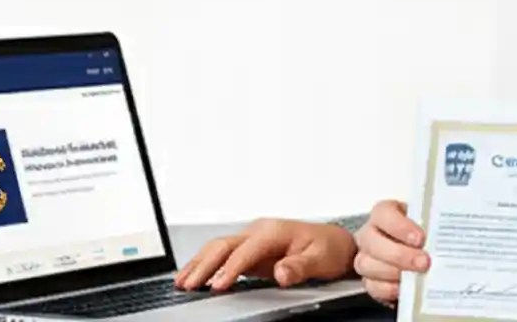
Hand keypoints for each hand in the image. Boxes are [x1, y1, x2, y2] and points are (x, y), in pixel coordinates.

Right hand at [173, 218, 355, 291]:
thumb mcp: (320, 259)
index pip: (246, 250)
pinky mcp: (249, 250)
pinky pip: (223, 256)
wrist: (334, 243)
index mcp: (274, 231)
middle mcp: (259, 232)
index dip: (231, 268)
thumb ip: (300, 266)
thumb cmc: (329, 248)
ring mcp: (252, 239)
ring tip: (183, 282)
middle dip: (204, 265)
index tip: (219, 285)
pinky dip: (206, 265)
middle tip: (190, 285)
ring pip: (218, 248)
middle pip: (224, 245)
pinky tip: (195, 276)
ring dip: (199, 264)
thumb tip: (282, 272)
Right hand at [352, 199, 429, 305]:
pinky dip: (390, 289)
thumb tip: (447, 235)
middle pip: (372, 242)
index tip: (420, 238)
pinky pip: (372, 287)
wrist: (413, 250)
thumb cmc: (419, 232)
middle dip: (399, 255)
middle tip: (424, 262)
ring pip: (367, 265)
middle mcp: (370, 234)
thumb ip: (430, 226)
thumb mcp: (425, 222)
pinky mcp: (369, 281)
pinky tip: (407, 288)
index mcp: (383, 213)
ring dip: (394, 272)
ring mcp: (366, 258)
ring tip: (417, 276)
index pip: (384, 214)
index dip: (400, 227)